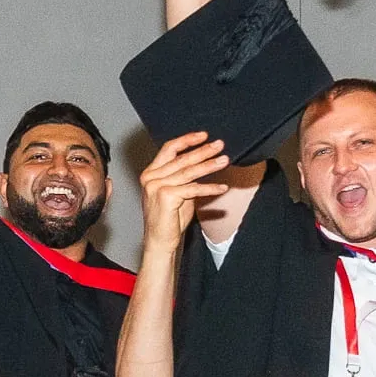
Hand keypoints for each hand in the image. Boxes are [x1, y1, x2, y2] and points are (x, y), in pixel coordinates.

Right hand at [138, 132, 234, 251]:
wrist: (161, 241)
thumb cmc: (169, 218)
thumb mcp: (178, 191)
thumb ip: (185, 177)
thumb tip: (204, 161)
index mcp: (151, 173)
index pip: (169, 149)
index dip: (187, 140)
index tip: (204, 135)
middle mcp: (151, 177)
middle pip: (181, 159)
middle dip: (203, 151)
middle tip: (220, 145)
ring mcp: (156, 186)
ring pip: (188, 172)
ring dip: (209, 166)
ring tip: (225, 161)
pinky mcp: (166, 197)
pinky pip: (193, 189)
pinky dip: (209, 188)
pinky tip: (222, 187)